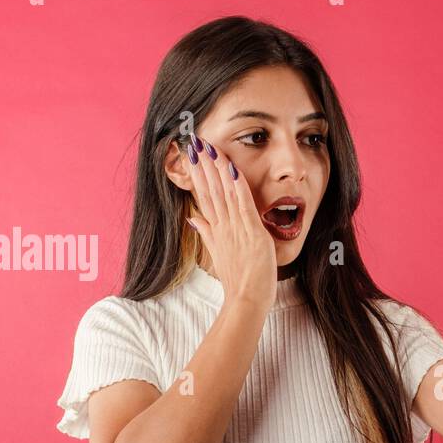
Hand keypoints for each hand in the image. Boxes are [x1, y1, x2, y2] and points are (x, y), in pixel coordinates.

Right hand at [179, 133, 277, 308]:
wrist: (246, 300)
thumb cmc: (238, 280)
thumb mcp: (219, 253)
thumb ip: (207, 233)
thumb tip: (193, 219)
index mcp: (216, 229)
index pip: (204, 196)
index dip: (197, 174)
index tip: (191, 155)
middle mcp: (222, 226)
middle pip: (209, 190)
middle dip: (202, 165)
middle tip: (193, 141)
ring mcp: (235, 229)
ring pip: (223, 192)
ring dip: (216, 168)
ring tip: (207, 146)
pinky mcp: (251, 232)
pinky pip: (242, 203)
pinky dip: (237, 185)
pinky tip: (231, 167)